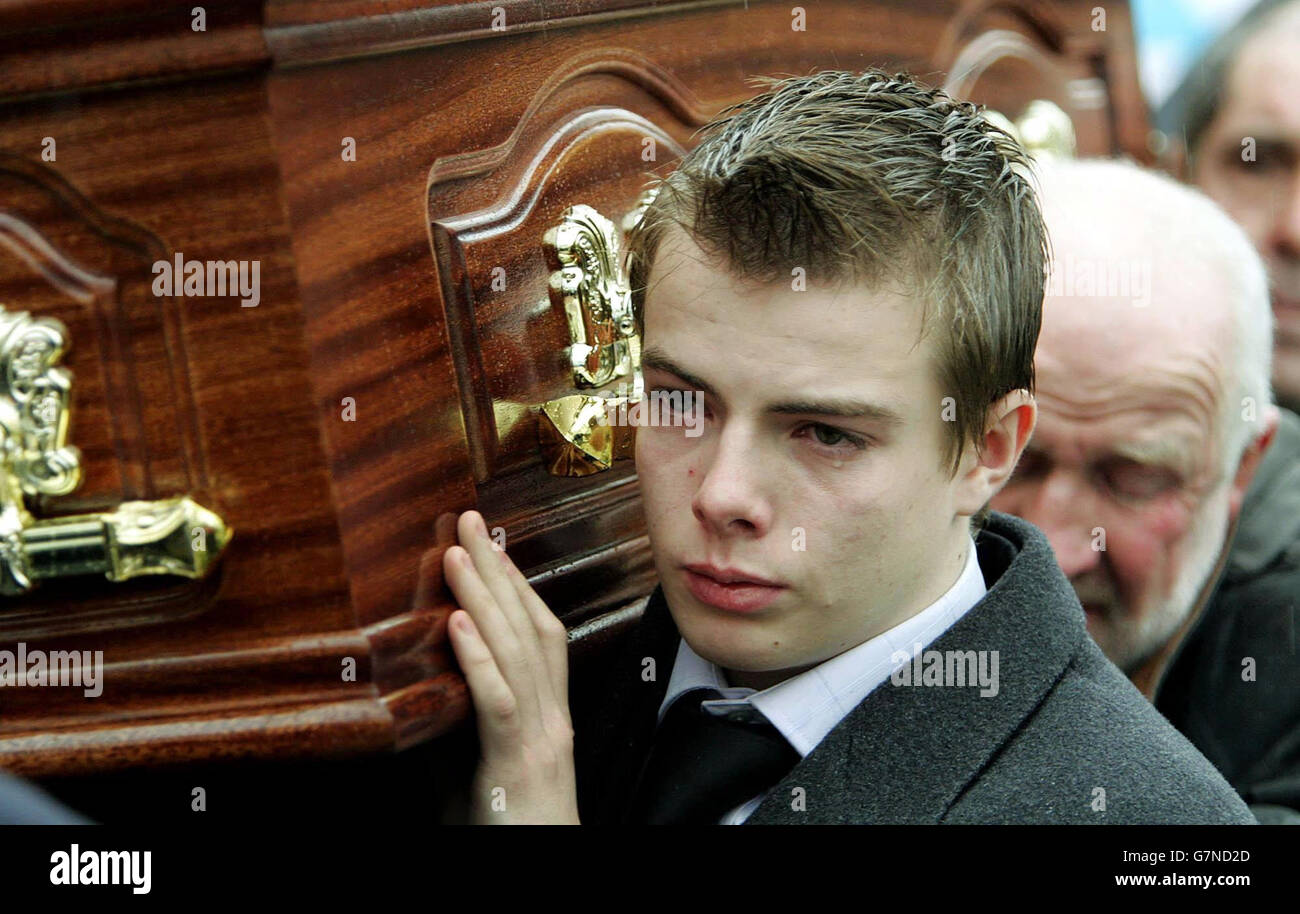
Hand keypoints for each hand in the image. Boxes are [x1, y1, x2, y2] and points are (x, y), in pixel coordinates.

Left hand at [444, 510, 579, 823]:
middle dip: (499, 569)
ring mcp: (540, 738)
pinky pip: (498, 702)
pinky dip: (478, 658)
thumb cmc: (508, 830)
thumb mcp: (481, 770)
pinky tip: (457, 623)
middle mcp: (551, 718)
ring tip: (456, 552)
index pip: (539, 634)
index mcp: (548, 716)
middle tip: (470, 520)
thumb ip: (459, 725)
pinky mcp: (516, 764)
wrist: (539, 867)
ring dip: (484, 596)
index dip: (517, 584)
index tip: (492, 542)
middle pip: (528, 627)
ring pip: (515, 653)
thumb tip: (416, 685)